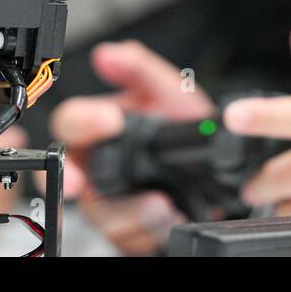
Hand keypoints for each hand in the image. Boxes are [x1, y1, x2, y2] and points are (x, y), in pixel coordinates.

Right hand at [50, 40, 212, 254]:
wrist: (223, 174)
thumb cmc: (187, 130)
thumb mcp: (171, 93)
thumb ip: (140, 70)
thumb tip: (108, 54)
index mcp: (102, 128)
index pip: (70, 122)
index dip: (82, 121)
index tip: (107, 121)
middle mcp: (98, 166)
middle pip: (67, 175)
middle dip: (68, 180)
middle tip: (79, 181)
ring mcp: (110, 202)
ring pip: (100, 213)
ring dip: (128, 210)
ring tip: (157, 204)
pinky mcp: (128, 232)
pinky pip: (126, 237)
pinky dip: (148, 229)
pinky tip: (168, 216)